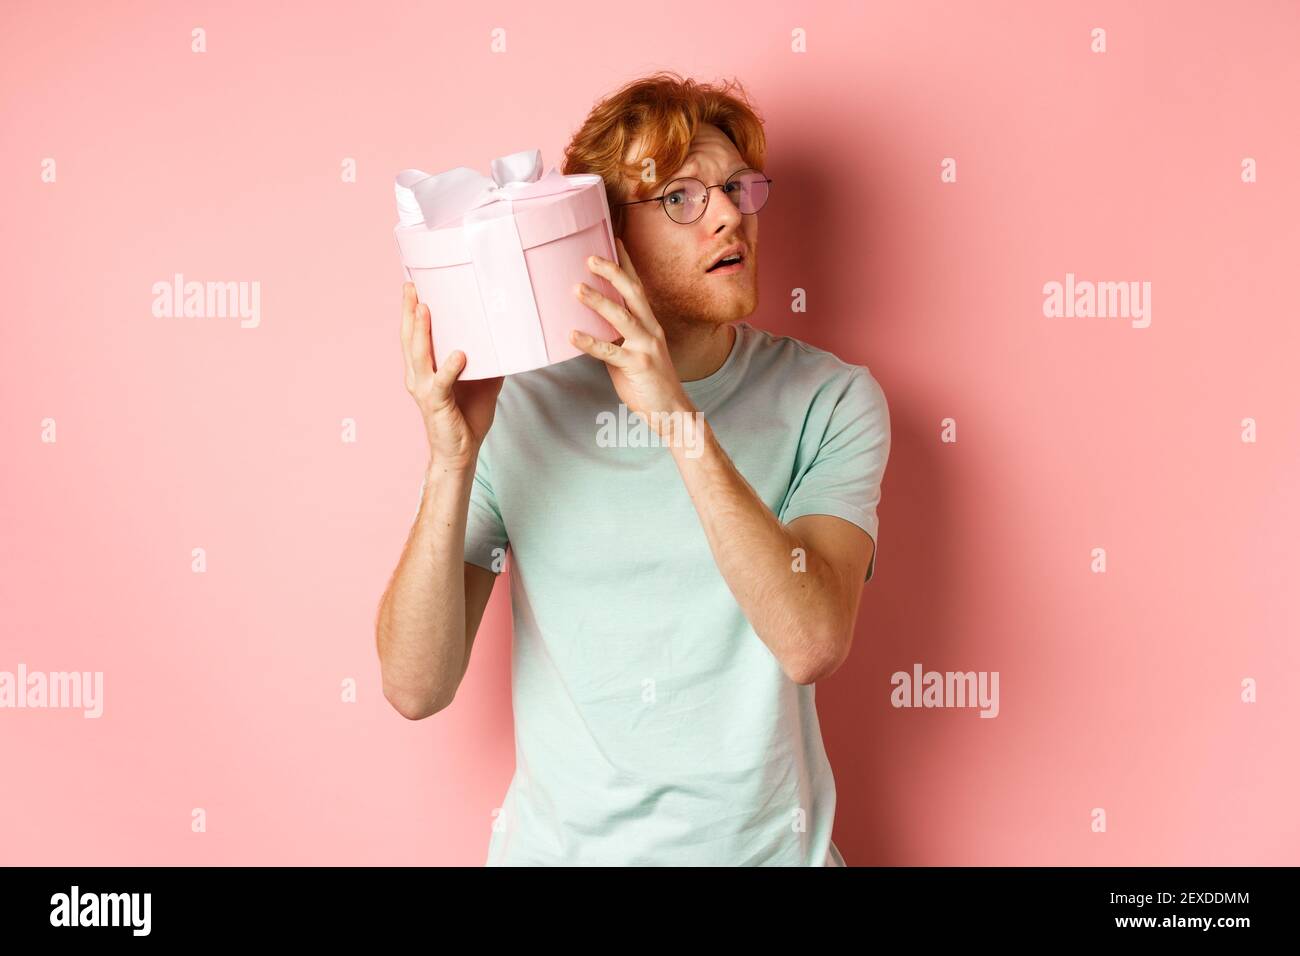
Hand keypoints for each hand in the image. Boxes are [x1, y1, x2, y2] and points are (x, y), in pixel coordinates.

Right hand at [400, 282, 502, 468]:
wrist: (461, 452)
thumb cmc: (467, 417)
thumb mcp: (483, 382)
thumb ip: (490, 360)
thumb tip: (508, 338)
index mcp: (424, 369)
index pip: (414, 335)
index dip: (410, 311)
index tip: (412, 285)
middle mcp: (418, 377)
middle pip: (409, 339)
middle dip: (408, 311)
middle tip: (411, 286)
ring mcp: (424, 390)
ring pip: (419, 355)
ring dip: (421, 331)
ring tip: (425, 308)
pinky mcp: (436, 404)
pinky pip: (441, 383)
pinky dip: (449, 368)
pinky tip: (458, 354)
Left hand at [570, 238, 694, 436]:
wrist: (671, 411)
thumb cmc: (647, 382)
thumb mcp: (632, 352)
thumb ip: (615, 337)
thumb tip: (588, 324)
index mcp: (650, 324)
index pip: (638, 287)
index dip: (627, 264)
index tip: (614, 241)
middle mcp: (651, 330)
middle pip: (632, 293)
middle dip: (612, 273)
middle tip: (590, 258)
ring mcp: (646, 347)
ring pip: (622, 317)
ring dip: (598, 301)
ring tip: (577, 289)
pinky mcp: (637, 366)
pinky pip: (610, 352)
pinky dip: (590, 342)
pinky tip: (572, 335)